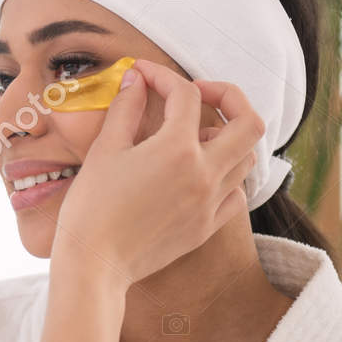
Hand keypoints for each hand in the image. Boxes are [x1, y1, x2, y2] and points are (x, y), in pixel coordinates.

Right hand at [51, 59, 263, 288]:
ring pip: (247, 158)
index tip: (142, 76)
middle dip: (229, 97)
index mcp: (177, 149)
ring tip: (196, 136)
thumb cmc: (92, 208)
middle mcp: (204, 174)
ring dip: (228, 138)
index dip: (163, 76)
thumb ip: (126, 109)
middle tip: (200, 95)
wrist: (94, 266)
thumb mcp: (105, 150)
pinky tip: (202, 173)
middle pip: (249, 123)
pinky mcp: (207, 227)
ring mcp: (210, 203)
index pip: (186, 95)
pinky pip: (237, 194)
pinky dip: (228, 177)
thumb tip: (137, 80)